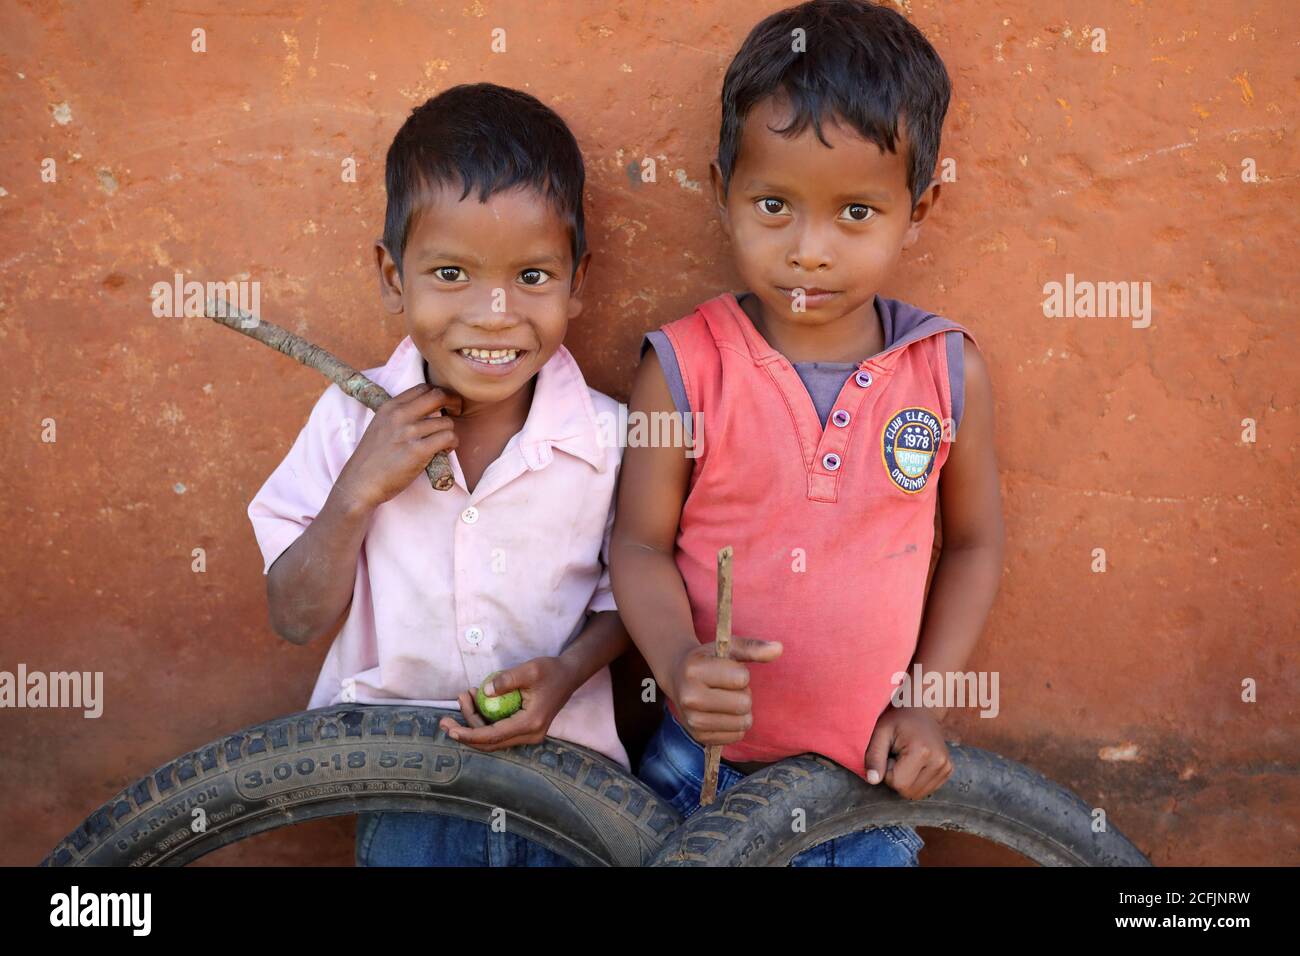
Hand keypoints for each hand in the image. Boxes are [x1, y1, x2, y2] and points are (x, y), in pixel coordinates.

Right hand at [335, 383, 461, 509]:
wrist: (360, 482)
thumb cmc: (371, 459)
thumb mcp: (380, 426)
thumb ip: (398, 416)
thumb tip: (425, 410)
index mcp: (390, 407)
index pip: (423, 388)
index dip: (440, 393)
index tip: (445, 403)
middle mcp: (399, 415)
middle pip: (438, 396)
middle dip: (453, 402)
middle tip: (456, 412)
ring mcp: (409, 432)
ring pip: (447, 422)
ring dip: (450, 432)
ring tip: (443, 443)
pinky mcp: (418, 451)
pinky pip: (448, 438)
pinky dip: (452, 444)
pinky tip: (444, 450)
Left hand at [438, 657, 579, 751]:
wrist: (570, 675)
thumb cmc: (550, 670)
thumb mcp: (530, 670)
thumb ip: (506, 680)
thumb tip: (484, 692)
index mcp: (530, 724)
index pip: (492, 736)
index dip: (469, 735)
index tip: (450, 730)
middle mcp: (530, 735)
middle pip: (490, 742)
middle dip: (465, 732)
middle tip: (444, 720)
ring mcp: (528, 734)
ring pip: (493, 738)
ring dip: (474, 722)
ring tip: (464, 696)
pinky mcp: (525, 729)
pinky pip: (499, 731)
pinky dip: (485, 720)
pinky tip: (476, 701)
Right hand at [668, 637, 782, 745]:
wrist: (677, 677)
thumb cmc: (708, 660)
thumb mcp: (726, 648)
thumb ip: (753, 648)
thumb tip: (778, 648)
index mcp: (695, 670)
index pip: (741, 678)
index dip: (741, 673)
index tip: (728, 670)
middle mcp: (690, 697)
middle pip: (743, 703)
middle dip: (743, 693)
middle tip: (728, 687)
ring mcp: (693, 720)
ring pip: (742, 722)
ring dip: (741, 711)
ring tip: (725, 699)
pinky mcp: (699, 737)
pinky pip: (736, 736)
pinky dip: (736, 725)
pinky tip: (722, 713)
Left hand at [863, 707, 952, 799]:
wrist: (922, 709)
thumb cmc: (898, 720)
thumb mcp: (881, 732)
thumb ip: (874, 756)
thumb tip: (873, 781)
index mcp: (922, 751)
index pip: (898, 783)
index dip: (887, 772)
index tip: (889, 755)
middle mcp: (939, 762)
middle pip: (909, 792)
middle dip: (896, 779)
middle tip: (896, 757)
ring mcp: (946, 767)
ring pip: (917, 794)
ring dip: (906, 780)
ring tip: (905, 759)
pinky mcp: (948, 771)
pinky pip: (926, 790)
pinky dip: (916, 781)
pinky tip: (914, 764)